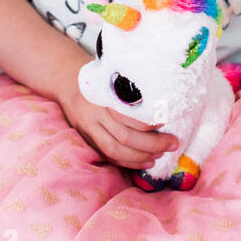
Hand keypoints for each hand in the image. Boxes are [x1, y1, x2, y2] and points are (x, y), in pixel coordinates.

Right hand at [61, 80, 179, 173]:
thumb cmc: (99, 79)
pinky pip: (108, 156)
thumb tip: (163, 101)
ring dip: (141, 156)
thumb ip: (130, 89)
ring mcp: (89, 129)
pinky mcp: (87, 139)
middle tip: (172, 143)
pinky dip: (127, 162)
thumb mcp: (113, 77)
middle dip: (152, 144)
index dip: (148, 123)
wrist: (67, 84)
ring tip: (160, 155)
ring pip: (116, 150)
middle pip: (125, 136)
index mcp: (103, 95)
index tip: (165, 122)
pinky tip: (144, 162)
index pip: (128, 115)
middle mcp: (95, 114)